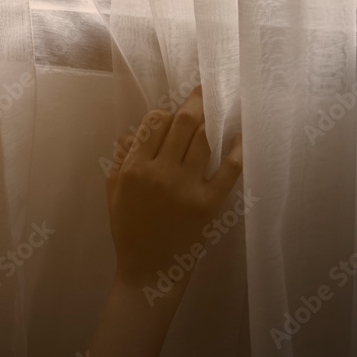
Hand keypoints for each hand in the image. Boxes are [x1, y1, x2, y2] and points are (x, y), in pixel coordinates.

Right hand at [105, 85, 242, 289]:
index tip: (172, 112)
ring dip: (213, 120)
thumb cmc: (128, 230)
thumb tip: (132, 132)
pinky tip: (243, 134)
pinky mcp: (209, 203)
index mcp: (134, 168)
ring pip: (204, 141)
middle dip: (196, 101)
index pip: (153, 124)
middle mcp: (160, 173)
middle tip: (207, 87)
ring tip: (222, 105)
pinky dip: (238, 149)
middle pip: (183, 124)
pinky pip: (228, 170)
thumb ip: (120, 159)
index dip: (164, 113)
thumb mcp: (113, 192)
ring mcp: (187, 188)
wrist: (149, 270)